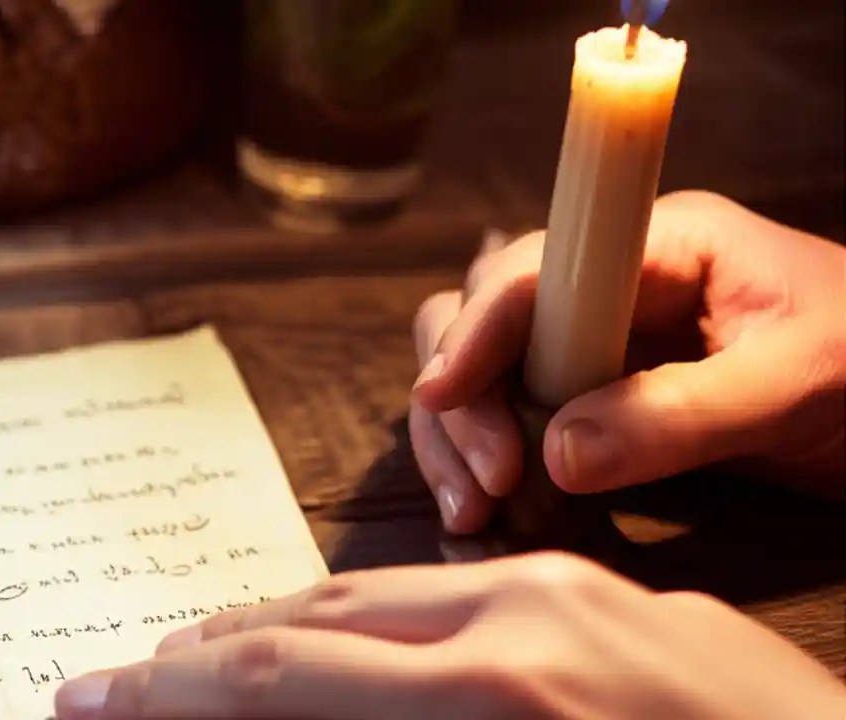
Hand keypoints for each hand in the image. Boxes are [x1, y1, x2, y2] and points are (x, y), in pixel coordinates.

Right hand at [53, 552, 845, 718]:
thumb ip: (381, 712)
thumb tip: (297, 698)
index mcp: (503, 691)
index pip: (288, 675)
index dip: (175, 688)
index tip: (91, 692)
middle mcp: (528, 614)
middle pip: (317, 620)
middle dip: (207, 651)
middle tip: (126, 671)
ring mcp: (576, 590)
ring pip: (382, 592)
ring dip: (284, 626)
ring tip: (210, 650)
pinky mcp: (613, 589)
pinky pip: (457, 592)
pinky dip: (379, 619)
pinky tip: (343, 637)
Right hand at [410, 190, 845, 533]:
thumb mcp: (798, 382)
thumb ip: (682, 415)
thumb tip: (556, 456)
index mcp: (655, 245)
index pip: (534, 271)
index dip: (477, 330)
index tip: (442, 394)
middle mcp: (605, 283)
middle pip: (480, 317)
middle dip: (462, 401)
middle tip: (488, 487)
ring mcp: (595, 339)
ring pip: (481, 370)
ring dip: (460, 439)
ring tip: (477, 514)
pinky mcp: (594, 394)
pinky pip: (514, 418)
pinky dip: (491, 464)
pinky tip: (500, 512)